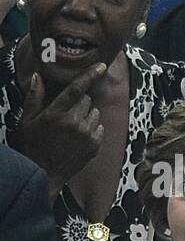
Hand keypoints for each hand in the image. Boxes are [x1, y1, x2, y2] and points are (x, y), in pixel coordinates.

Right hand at [14, 63, 107, 194]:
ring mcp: (86, 135)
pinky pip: (100, 128)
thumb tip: (38, 76)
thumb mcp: (27, 120)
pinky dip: (92, 128)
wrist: (42, 173)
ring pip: (95, 113)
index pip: (76, 89)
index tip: (102, 66)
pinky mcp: (94, 146)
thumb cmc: (31, 145)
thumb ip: (34, 97)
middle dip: (79, 102)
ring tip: (72, 127)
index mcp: (55, 113)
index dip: (89, 75)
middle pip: (87, 100)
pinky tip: (78, 136)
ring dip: (87, 115)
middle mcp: (73, 123)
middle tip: (66, 113)